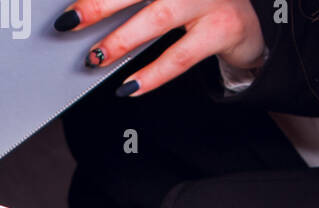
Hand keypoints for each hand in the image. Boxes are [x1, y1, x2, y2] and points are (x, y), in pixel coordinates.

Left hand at [55, 0, 264, 95]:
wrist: (252, 20)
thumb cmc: (196, 5)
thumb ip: (133, 0)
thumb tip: (82, 15)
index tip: (67, 5)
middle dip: (100, 3)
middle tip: (67, 21)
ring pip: (160, 16)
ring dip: (122, 40)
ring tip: (95, 59)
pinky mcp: (225, 27)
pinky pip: (181, 56)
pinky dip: (152, 74)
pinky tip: (128, 87)